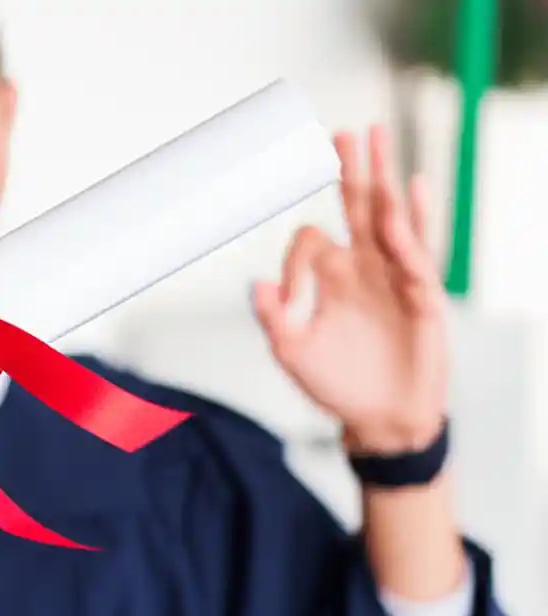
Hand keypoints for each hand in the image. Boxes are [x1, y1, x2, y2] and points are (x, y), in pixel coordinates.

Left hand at [253, 126, 447, 452]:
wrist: (379, 419)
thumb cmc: (336, 382)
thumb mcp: (293, 352)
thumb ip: (274, 319)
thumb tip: (256, 284)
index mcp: (331, 275)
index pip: (311, 238)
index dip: (294, 257)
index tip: (289, 294)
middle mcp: (364, 266)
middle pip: (356, 206)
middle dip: (350, 169)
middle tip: (342, 131)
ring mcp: (395, 277)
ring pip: (390, 217)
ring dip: (383, 178)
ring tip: (377, 137)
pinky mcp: (423, 296)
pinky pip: (419, 253)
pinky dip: (414, 222)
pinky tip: (412, 188)